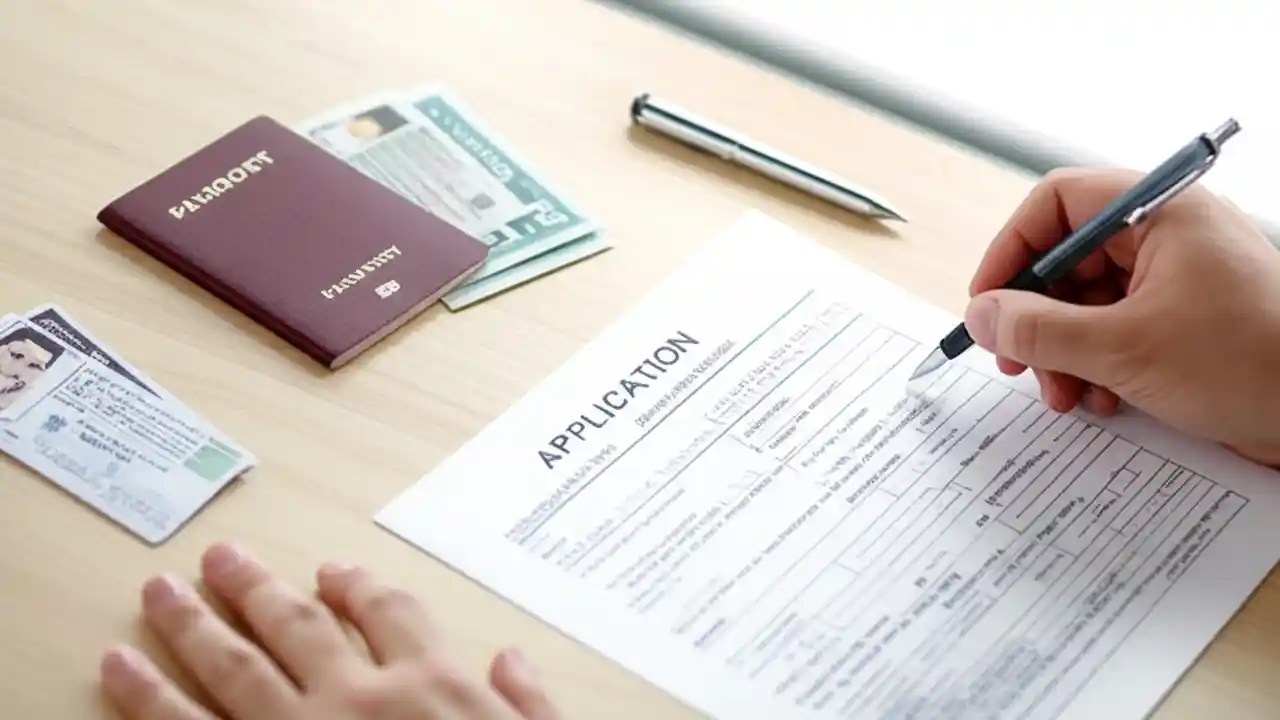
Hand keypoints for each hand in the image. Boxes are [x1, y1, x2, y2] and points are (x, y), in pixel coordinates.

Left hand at [100, 543, 559, 719]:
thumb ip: (527, 703)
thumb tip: (511, 660)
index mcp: (430, 685)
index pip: (387, 612)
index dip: (358, 586)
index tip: (332, 571)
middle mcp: (358, 698)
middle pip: (298, 625)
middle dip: (256, 588)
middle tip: (220, 559)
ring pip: (234, 666)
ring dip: (193, 624)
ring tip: (158, 595)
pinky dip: (148, 699)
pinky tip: (119, 670)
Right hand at [966, 168, 1279, 465]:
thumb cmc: (1249, 364)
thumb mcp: (1124, 349)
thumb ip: (1040, 331)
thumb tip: (981, 316)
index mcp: (1160, 214)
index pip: (1058, 203)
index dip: (1012, 249)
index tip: (989, 302)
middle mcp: (1168, 236)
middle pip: (1066, 258)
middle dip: (1036, 318)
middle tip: (1015, 363)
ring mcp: (1177, 279)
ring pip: (1086, 301)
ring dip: (1063, 352)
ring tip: (1066, 395)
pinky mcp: (1184, 321)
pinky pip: (1115, 329)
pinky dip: (1096, 364)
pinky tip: (1103, 400)